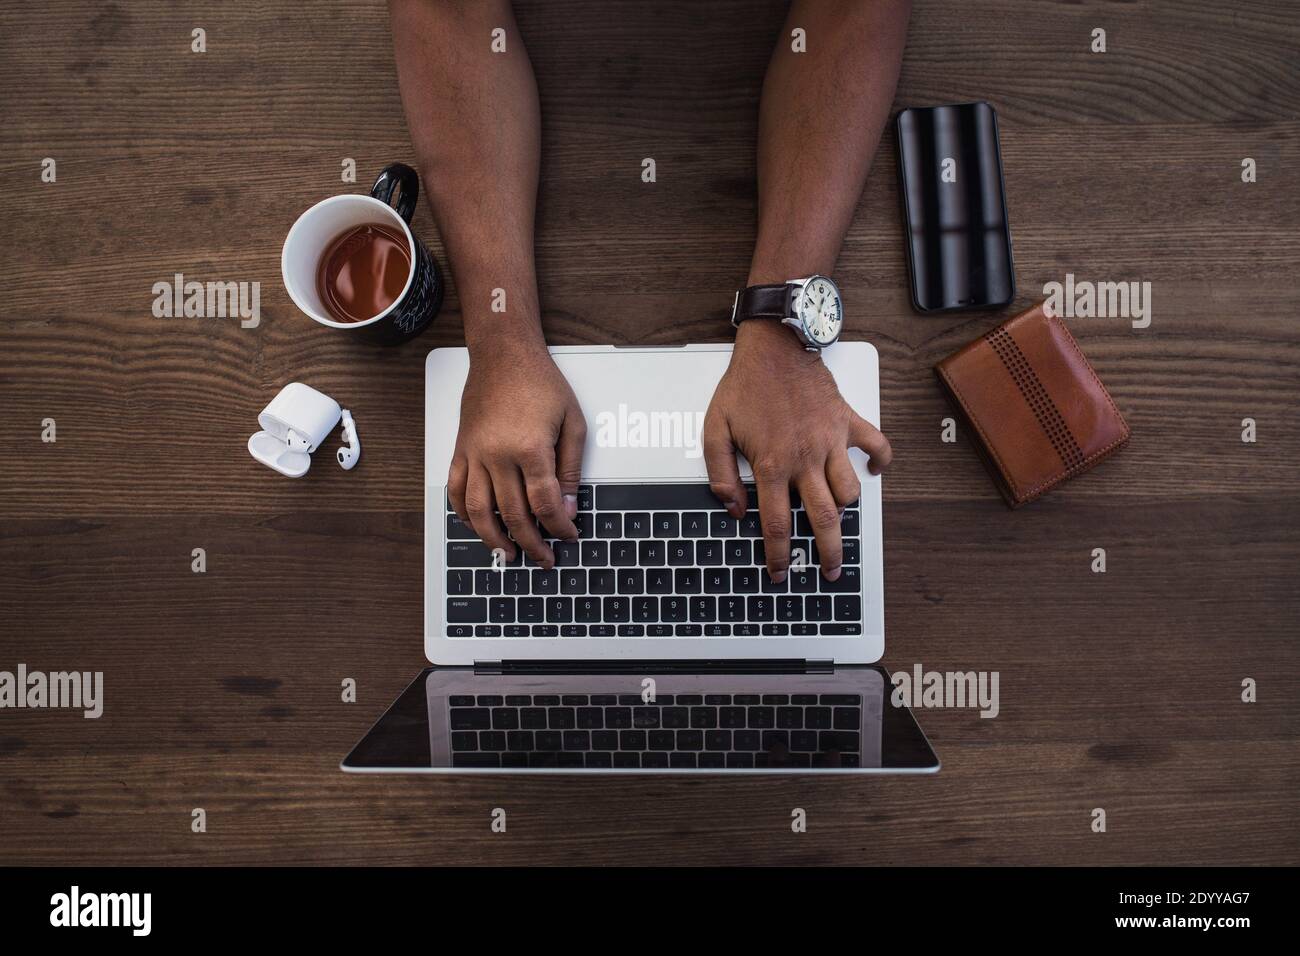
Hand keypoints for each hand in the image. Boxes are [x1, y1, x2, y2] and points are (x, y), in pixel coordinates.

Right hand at [448, 341, 585, 568]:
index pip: (545, 503)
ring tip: (508, 555)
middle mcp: (498, 454)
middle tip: (543, 559)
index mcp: (530, 448)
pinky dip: (463, 513)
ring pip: (478, 510)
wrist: (503, 353)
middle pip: (513, 514)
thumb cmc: (540, 382)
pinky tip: (475, 526)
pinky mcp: (461, 449)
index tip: (568, 536)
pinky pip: (455, 489)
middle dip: (532, 543)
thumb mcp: (572, 422)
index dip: (559, 527)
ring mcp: (474, 453)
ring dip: (493, 539)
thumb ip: (570, 469)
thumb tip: (568, 506)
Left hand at [703, 321, 891, 581]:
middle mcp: (805, 458)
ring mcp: (830, 440)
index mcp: (771, 465)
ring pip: (850, 490)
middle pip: (824, 518)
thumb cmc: (743, 387)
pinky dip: (879, 462)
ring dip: (847, 509)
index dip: (779, 555)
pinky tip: (872, 472)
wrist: (774, 347)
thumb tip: (735, 509)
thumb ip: (721, 475)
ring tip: (840, 520)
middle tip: (830, 571)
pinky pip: (876, 446)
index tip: (781, 572)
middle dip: (828, 552)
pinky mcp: (847, 421)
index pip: (776, 524)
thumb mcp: (714, 431)